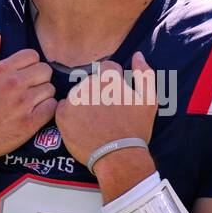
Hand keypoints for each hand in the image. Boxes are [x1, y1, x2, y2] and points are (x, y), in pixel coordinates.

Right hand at [0, 31, 57, 165]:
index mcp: (1, 70)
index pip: (33, 55)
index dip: (31, 64)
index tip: (25, 75)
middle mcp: (14, 84)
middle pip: (45, 71)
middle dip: (40, 78)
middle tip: (31, 89)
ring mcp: (23, 104)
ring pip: (50, 89)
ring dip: (44, 96)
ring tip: (32, 103)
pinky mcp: (29, 123)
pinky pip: (51, 109)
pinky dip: (47, 111)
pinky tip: (36, 114)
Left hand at [55, 51, 157, 168]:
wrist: (118, 157)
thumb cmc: (136, 129)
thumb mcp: (149, 100)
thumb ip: (144, 74)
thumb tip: (137, 55)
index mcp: (108, 77)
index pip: (108, 68)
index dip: (115, 83)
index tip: (117, 99)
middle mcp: (88, 84)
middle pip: (91, 81)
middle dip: (98, 92)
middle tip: (107, 113)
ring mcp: (74, 99)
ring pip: (78, 93)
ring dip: (84, 102)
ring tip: (95, 121)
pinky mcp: (62, 115)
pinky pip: (64, 107)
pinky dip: (71, 114)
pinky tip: (83, 125)